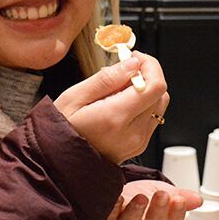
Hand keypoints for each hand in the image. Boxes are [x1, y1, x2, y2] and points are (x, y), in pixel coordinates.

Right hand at [54, 52, 169, 163]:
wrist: (58, 162)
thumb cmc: (61, 128)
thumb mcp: (74, 97)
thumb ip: (106, 79)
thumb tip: (133, 64)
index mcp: (115, 117)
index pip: (155, 86)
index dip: (150, 66)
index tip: (134, 58)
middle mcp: (132, 133)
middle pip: (160, 93)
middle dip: (146, 75)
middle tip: (123, 70)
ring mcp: (138, 142)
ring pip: (159, 105)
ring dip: (146, 90)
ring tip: (120, 89)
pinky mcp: (139, 146)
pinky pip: (152, 117)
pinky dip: (143, 104)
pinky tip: (121, 103)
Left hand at [100, 180, 202, 219]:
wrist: (118, 194)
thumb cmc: (143, 195)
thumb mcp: (165, 193)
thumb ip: (181, 196)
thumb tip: (198, 199)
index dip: (177, 212)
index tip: (180, 199)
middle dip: (159, 212)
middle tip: (164, 195)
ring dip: (136, 211)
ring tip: (142, 197)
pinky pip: (108, 217)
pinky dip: (112, 208)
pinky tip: (118, 198)